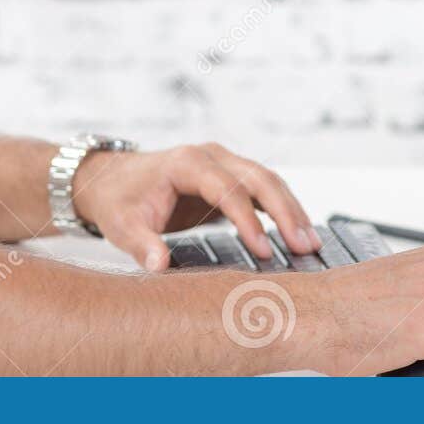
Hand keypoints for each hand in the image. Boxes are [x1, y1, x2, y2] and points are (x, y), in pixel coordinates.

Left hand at [69, 141, 321, 270]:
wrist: (112, 180)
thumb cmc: (119, 201)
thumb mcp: (122, 225)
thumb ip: (142, 245)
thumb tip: (159, 266)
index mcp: (186, 163)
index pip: (227, 189)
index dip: (247, 220)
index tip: (263, 252)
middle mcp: (211, 157)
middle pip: (258, 178)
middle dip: (284, 211)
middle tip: (305, 246)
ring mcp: (223, 163)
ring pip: (267, 180)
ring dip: (291, 209)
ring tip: (310, 243)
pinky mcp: (230, 177)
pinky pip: (263, 189)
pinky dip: (283, 208)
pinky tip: (298, 233)